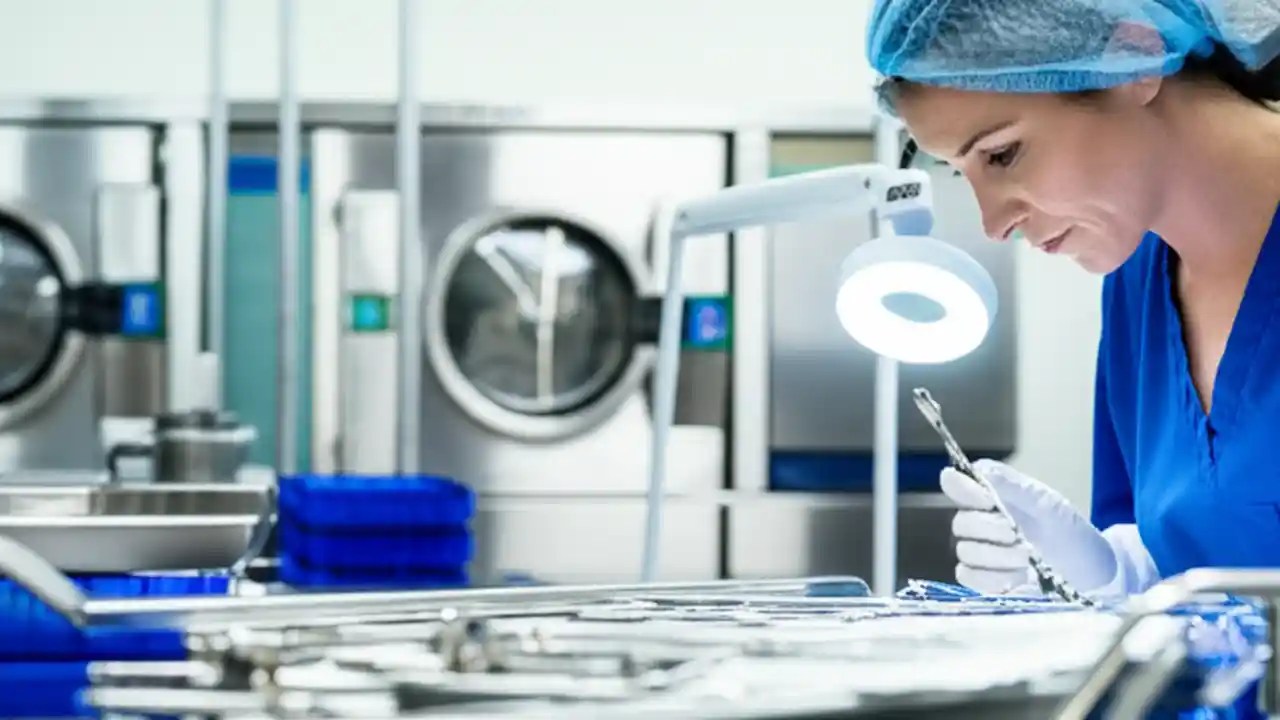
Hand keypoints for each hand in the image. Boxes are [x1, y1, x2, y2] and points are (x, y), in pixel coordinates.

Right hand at [940, 459, 1120, 595]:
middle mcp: (979, 521)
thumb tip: (979, 469)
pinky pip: (967, 576)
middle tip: (1017, 534)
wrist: (1089, 572)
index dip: (963, 490)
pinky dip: (992, 578)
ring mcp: (980, 551)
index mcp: (991, 495)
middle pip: (959, 523)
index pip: (954, 483)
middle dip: (989, 530)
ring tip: (1026, 558)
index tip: (987, 500)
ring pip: (964, 551)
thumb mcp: (1048, 504)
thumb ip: (1013, 486)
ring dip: (997, 557)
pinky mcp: (983, 579)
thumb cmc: (1070, 532)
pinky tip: (1017, 576)